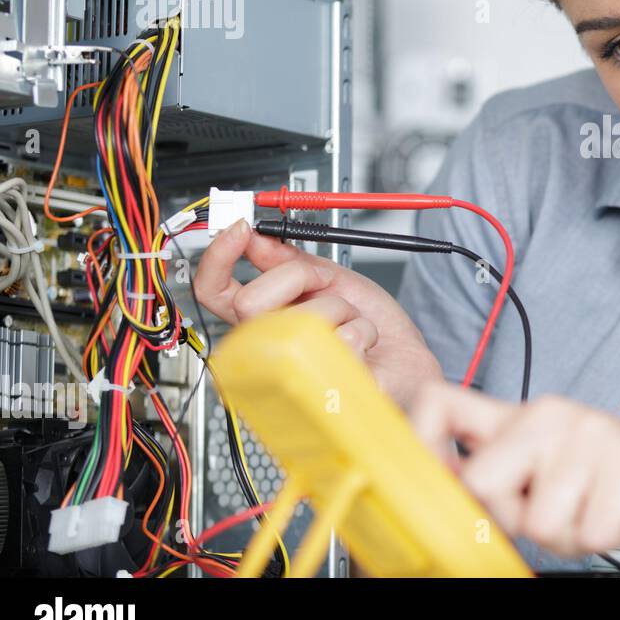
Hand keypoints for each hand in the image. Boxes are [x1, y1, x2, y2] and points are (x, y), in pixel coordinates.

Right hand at [194, 220, 442, 410]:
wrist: (405, 360)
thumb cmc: (370, 328)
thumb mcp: (333, 280)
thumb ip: (291, 261)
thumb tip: (255, 237)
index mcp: (265, 316)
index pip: (214, 291)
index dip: (219, 257)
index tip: (239, 228)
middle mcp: (268, 345)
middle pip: (251, 303)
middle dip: (302, 280)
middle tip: (330, 288)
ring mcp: (290, 371)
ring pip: (300, 320)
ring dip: (342, 310)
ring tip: (352, 325)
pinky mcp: (319, 390)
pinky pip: (338, 342)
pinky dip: (362, 333)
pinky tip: (363, 348)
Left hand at [408, 381, 619, 556]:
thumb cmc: (608, 482)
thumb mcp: (543, 469)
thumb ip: (496, 472)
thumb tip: (441, 496)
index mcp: (520, 415)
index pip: (439, 404)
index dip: (418, 444)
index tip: (434, 485)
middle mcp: (550, 414)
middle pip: (482, 482)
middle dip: (511, 517)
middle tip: (550, 510)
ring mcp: (591, 435)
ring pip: (538, 520)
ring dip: (566, 534)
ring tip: (592, 509)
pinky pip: (588, 533)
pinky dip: (602, 537)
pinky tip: (618, 512)